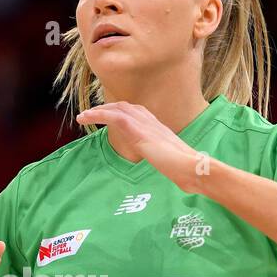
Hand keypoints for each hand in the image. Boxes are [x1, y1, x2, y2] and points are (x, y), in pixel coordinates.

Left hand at [76, 101, 208, 192]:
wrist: (193, 168)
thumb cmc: (187, 169)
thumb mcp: (172, 161)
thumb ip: (167, 159)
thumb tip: (173, 170)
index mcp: (159, 128)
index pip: (136, 113)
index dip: (120, 112)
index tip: (108, 117)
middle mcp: (152, 122)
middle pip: (125, 107)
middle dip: (107, 108)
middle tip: (91, 114)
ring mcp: (146, 125)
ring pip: (118, 109)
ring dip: (98, 110)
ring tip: (83, 116)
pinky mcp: (139, 131)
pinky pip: (115, 117)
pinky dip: (99, 114)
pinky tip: (87, 117)